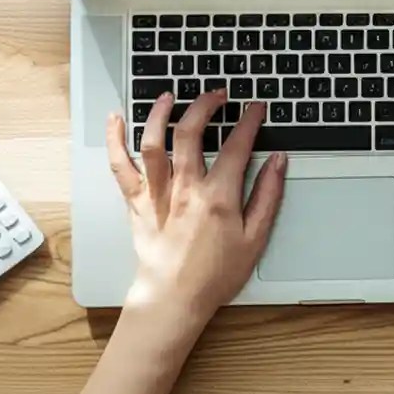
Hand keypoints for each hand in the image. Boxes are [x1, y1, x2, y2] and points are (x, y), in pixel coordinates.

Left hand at [106, 90, 287, 326]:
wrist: (174, 298)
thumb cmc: (215, 274)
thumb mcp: (255, 238)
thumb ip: (268, 196)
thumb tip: (278, 162)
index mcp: (218, 196)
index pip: (237, 146)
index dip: (249, 121)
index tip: (256, 108)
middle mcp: (185, 188)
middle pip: (191, 132)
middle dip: (206, 104)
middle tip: (218, 94)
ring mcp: (157, 193)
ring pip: (153, 142)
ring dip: (160, 113)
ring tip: (170, 96)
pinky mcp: (136, 202)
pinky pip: (120, 165)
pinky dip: (115, 139)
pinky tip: (116, 119)